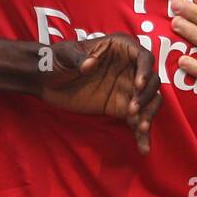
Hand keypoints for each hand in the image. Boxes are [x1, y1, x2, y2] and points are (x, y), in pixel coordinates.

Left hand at [40, 34, 162, 153]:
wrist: (45, 80)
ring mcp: (127, 88)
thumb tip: (89, 65)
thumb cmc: (56, 59)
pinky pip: (137, 120)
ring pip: (149, 102)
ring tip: (139, 129)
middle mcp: (129, 67)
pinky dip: (141, 134)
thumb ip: (77, 57)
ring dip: (148, 115)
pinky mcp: (121, 107)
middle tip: (132, 111)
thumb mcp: (64, 54)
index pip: (143, 57)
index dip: (144, 71)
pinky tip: (143, 148)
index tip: (137, 86)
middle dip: (146, 96)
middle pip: (151, 81)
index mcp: (120, 47)